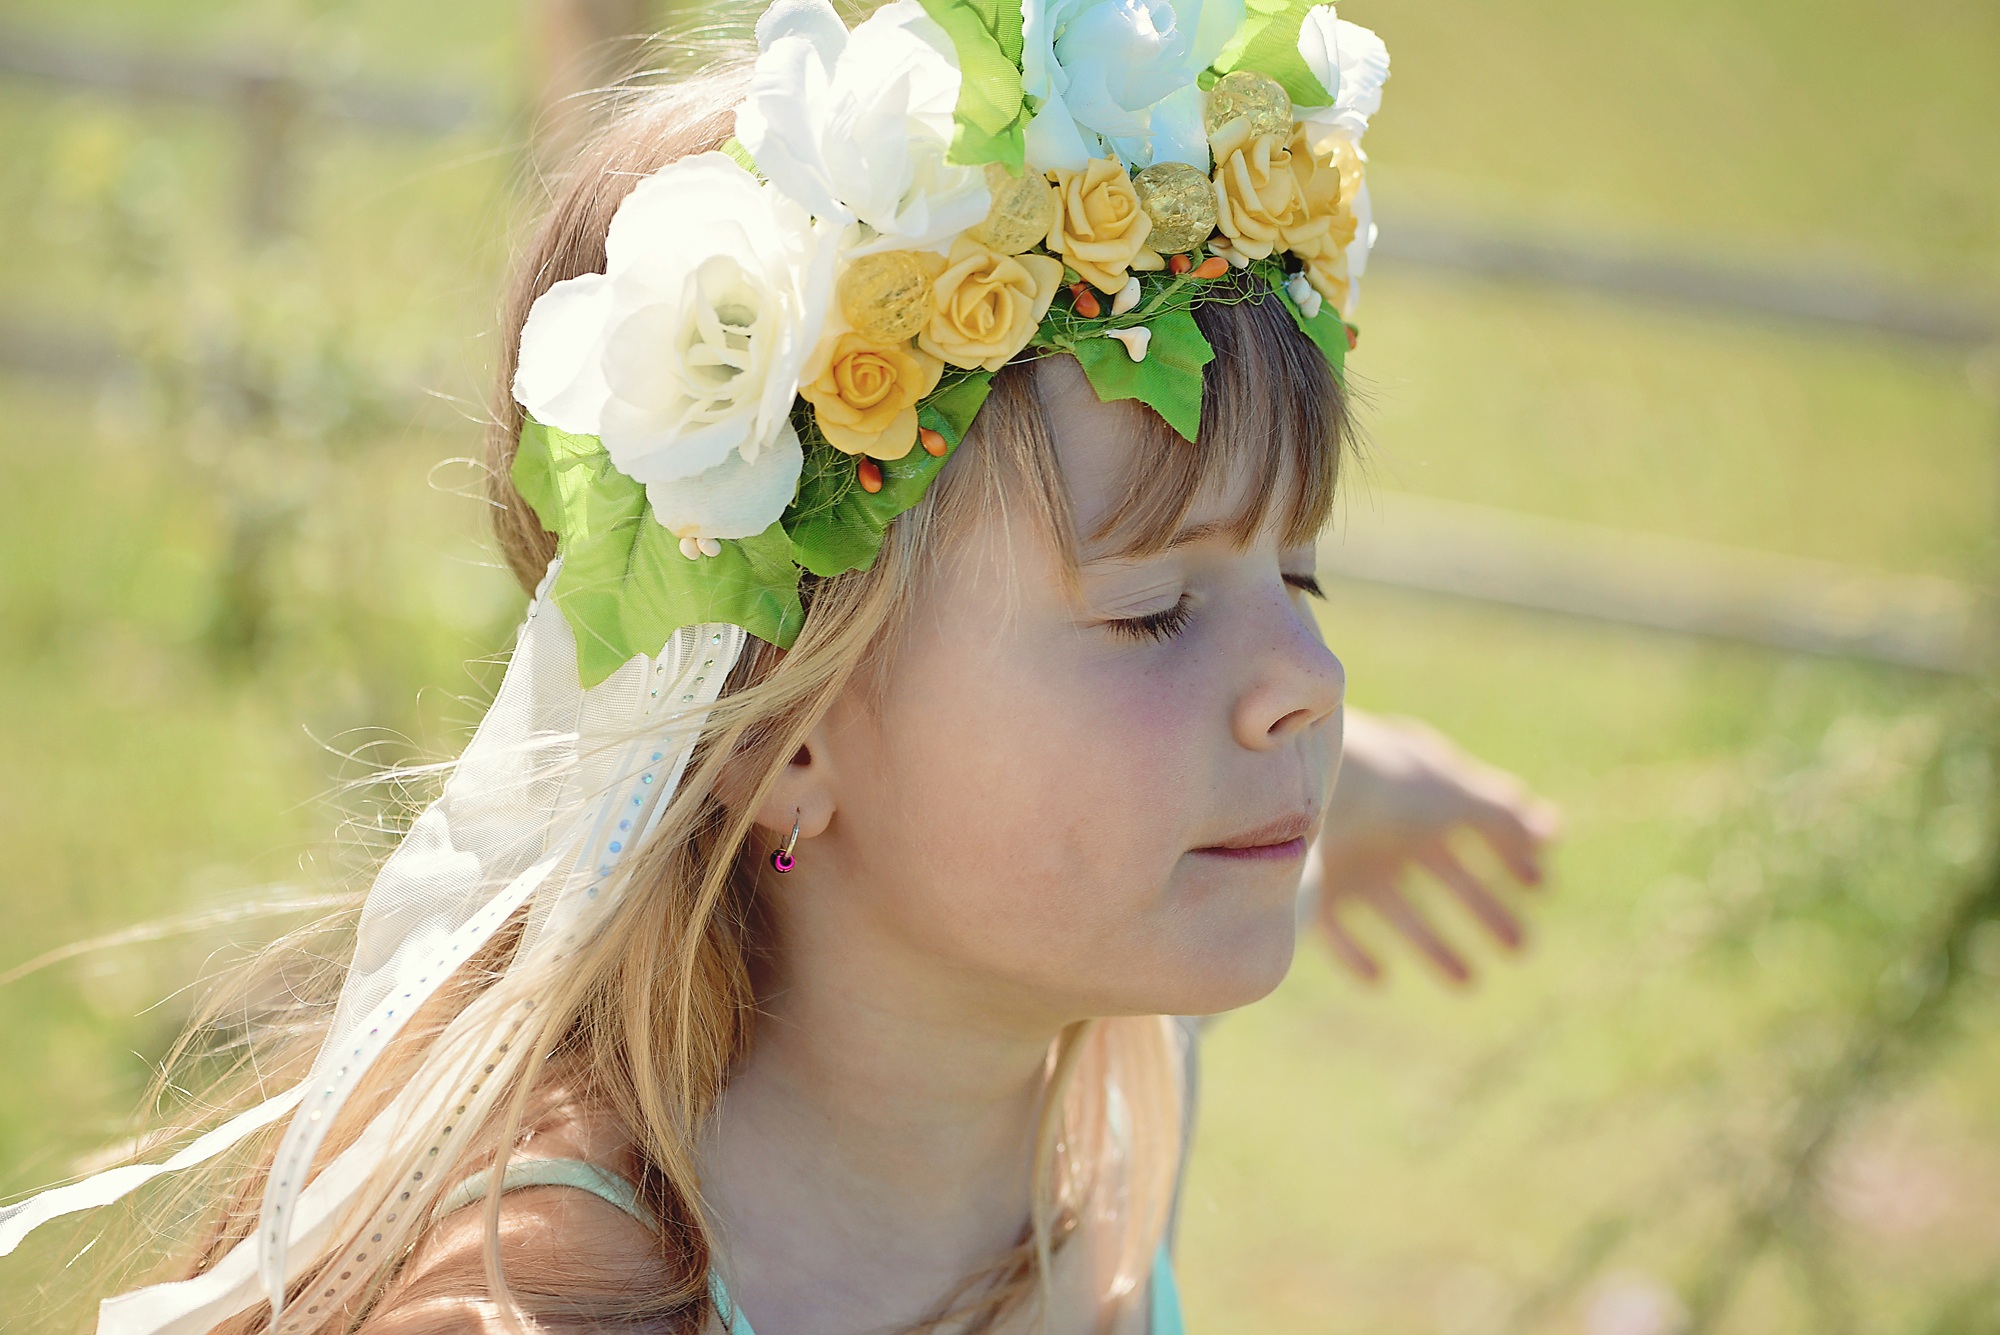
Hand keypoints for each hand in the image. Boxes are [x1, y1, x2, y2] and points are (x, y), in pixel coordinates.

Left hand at [1306, 711, 1561, 984]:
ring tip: (1469, 983)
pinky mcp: (1311, 891)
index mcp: (1417, 795)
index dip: (1511, 857)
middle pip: (1444, 875)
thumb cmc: (1378, 788)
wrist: (1295, 798)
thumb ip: (1501, 818)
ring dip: (1434, 944)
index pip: (1475, 827)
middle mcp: (1383, 829)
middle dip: (1485, 909)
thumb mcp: (1450, 800)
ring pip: (1399, 910)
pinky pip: (1337, 929)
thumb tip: (1554, 828)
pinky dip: (1357, 953)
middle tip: (1522, 949)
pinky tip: (1379, 979)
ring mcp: (1346, 861)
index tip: (1544, 889)